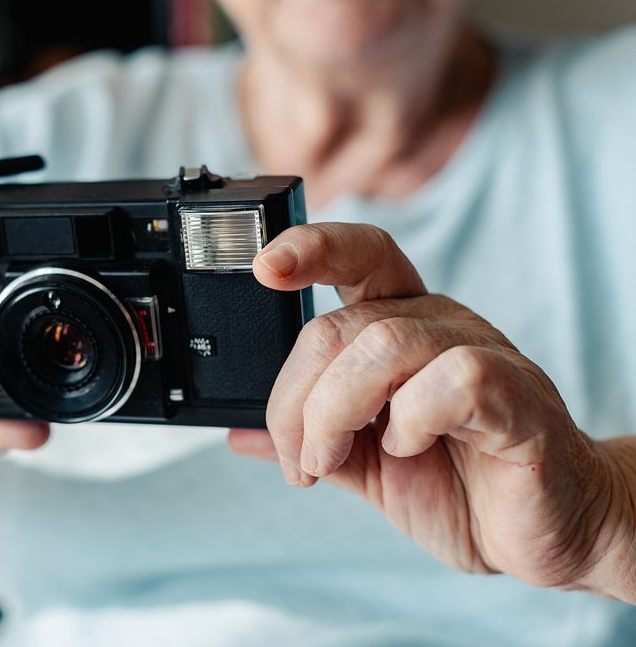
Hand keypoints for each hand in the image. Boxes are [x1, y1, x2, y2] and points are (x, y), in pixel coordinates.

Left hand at [229, 223, 620, 590]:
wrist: (542, 532)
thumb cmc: (456, 487)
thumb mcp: (360, 465)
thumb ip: (307, 440)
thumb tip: (236, 434)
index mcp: (400, 327)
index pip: (359, 256)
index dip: (311, 247)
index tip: (262, 266)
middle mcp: (439, 325)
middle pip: (341, 325)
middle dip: (297, 400)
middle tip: (300, 460)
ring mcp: (482, 355)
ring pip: (386, 344)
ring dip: (337, 411)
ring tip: (330, 461)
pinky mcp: (517, 396)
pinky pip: (454, 379)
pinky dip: (411, 419)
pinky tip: (406, 449)